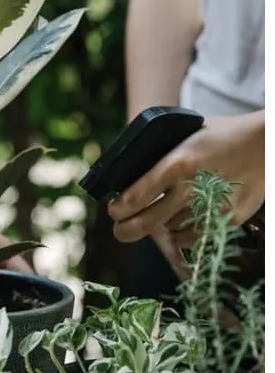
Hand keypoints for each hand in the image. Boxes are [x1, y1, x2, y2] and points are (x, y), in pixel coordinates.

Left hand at [108, 112, 264, 246]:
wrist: (266, 144)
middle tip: (119, 229)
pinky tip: (181, 222)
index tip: (113, 210)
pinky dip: (184, 233)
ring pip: (170, 230)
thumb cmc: (224, 135)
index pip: (135, 195)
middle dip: (125, 230)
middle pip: (146, 223)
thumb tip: (134, 169)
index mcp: (176, 163)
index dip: (118, 209)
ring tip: (161, 213)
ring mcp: (210, 207)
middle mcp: (191, 188)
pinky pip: (195, 237)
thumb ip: (164, 153)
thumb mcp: (187, 135)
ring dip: (160, 225)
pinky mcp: (228, 219)